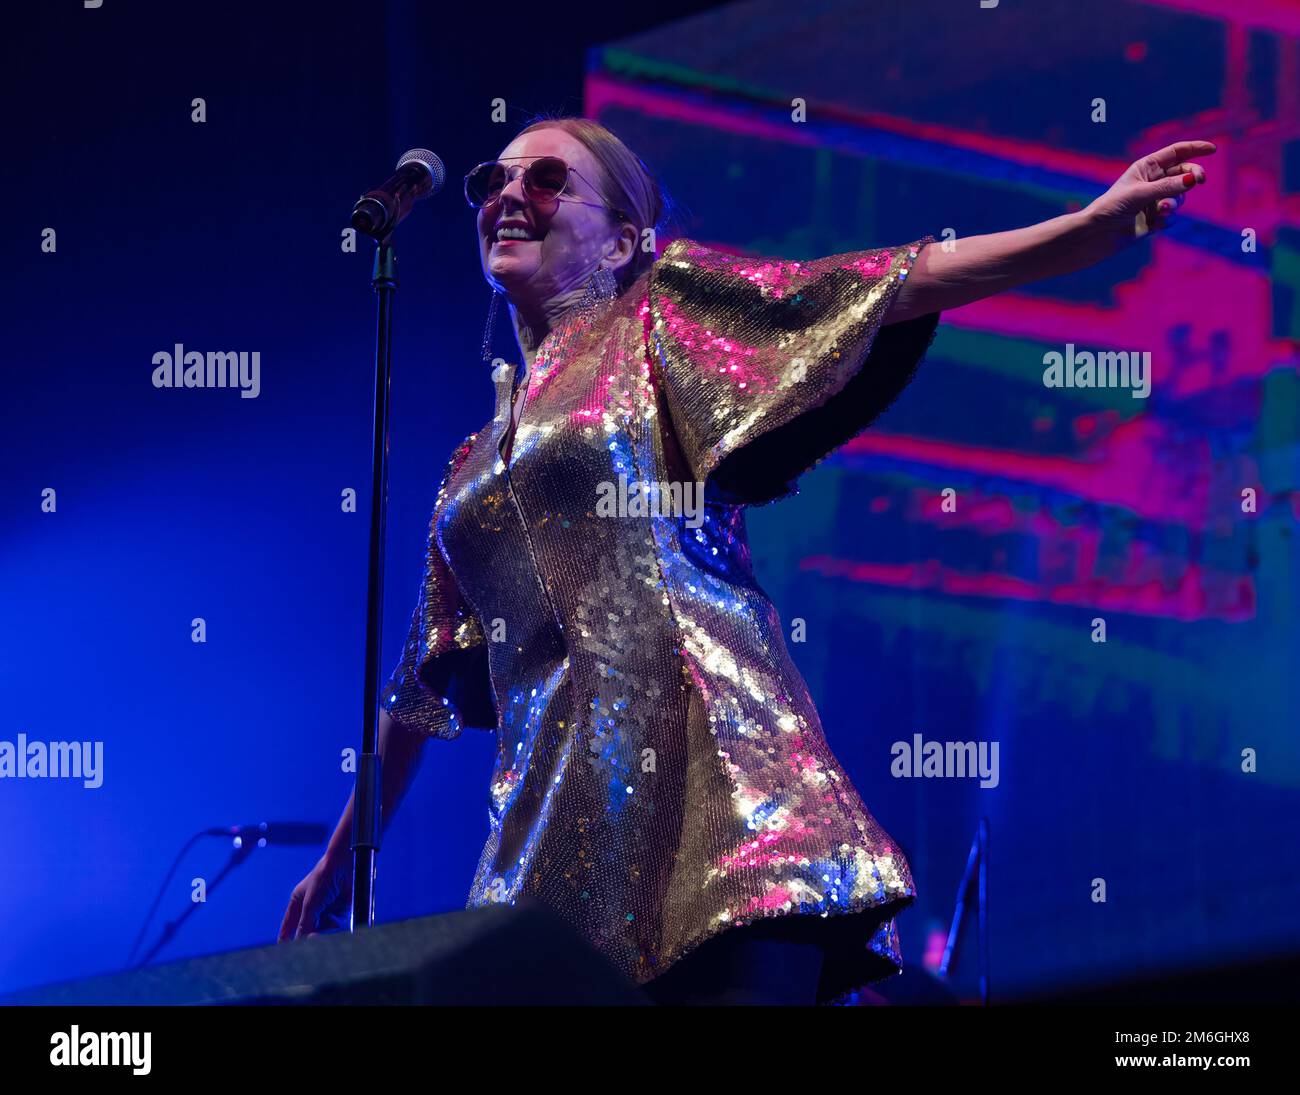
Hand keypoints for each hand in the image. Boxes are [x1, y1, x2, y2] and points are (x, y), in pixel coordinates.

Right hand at [278, 851, 351, 941]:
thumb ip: (306, 922)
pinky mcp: (340, 911)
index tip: (282, 950)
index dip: (286, 936)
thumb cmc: (323, 878)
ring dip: (323, 932)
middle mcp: (311, 907)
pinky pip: (335, 926)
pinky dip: (334, 928)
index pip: (289, 923)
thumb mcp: (310, 903)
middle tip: (309, 941)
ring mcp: (326, 909)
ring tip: (324, 930)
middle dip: (308, 936)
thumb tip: (301, 940)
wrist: (346, 865)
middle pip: (307, 929)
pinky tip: (334, 924)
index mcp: (298, 901)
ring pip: (322, 929)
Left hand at [1083, 139, 1216, 246]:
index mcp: (1147, 167)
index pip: (1177, 152)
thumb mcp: (1140, 194)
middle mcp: (1154, 180)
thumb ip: (1167, 187)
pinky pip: (1172, 216)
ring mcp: (1156, 199)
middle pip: (1185, 173)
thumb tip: (1193, 181)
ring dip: (1174, 203)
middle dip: (1193, 176)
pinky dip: (1166, 219)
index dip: (1195, 149)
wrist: (1099, 233)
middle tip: (1199, 181)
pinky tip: (1154, 224)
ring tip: (1160, 210)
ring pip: (1181, 197)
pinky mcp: (1156, 217)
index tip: (1213, 149)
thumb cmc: (1113, 207)